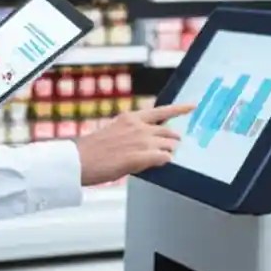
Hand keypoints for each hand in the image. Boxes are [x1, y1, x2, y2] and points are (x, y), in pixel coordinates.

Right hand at [75, 104, 196, 186]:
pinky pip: (165, 158)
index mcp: (131, 118)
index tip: (192, 106)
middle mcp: (139, 127)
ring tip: (158, 159)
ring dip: (168, 153)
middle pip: (169, 131)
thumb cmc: (92, 150)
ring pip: (170, 146)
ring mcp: (141, 141)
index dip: (179, 108)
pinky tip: (158, 164)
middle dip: (173, 140)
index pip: (161, 111)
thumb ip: (132, 132)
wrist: (79, 160)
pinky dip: (164, 162)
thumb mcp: (113, 131)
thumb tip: (146, 138)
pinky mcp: (141, 157)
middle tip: (172, 146)